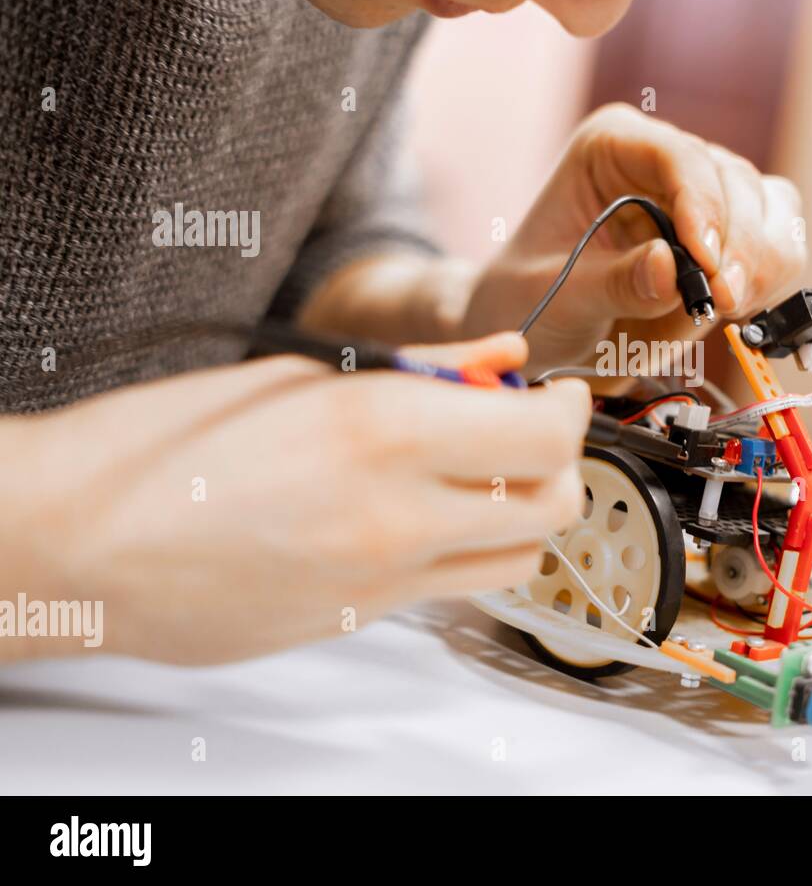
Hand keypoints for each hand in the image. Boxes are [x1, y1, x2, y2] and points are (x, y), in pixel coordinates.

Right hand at [0, 333, 589, 664]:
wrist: (77, 545)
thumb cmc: (162, 444)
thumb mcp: (298, 373)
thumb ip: (420, 370)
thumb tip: (499, 357)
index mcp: (384, 432)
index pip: (546, 433)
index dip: (567, 405)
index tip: (553, 388)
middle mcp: (399, 517)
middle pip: (556, 505)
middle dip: (558, 459)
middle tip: (522, 426)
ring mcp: (383, 582)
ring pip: (521, 559)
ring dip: (524, 512)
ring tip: (477, 472)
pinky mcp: (363, 621)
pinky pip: (455, 587)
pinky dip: (468, 547)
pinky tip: (422, 510)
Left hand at [460, 103, 807, 371]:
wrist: (542, 336)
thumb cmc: (532, 301)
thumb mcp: (556, 295)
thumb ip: (612, 283)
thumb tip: (669, 269)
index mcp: (613, 147)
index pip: (678, 156)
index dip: (703, 205)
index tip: (705, 263)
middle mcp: (666, 162)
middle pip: (735, 182)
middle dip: (738, 245)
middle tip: (720, 302)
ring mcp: (706, 198)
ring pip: (771, 209)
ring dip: (761, 264)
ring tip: (726, 308)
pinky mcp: (732, 240)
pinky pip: (780, 247)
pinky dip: (769, 280)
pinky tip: (737, 308)